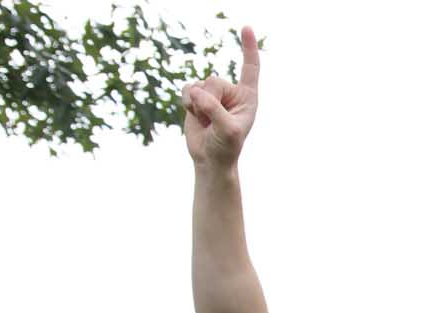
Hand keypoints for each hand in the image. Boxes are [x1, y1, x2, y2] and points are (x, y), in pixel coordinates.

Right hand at [183, 26, 260, 167]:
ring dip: (197, 104)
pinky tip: (195, 114)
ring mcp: (213, 93)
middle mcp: (231, 92)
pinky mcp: (197, 96)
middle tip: (214, 120)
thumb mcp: (226, 130)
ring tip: (206, 120)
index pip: (250, 68)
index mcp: (248, 97)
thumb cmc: (226, 147)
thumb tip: (198, 92)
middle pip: (214, 80)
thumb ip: (214, 109)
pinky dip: (187, 102)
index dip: (248, 48)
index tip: (247, 28)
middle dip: (209, 101)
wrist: (210, 158)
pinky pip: (186, 88)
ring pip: (198, 84)